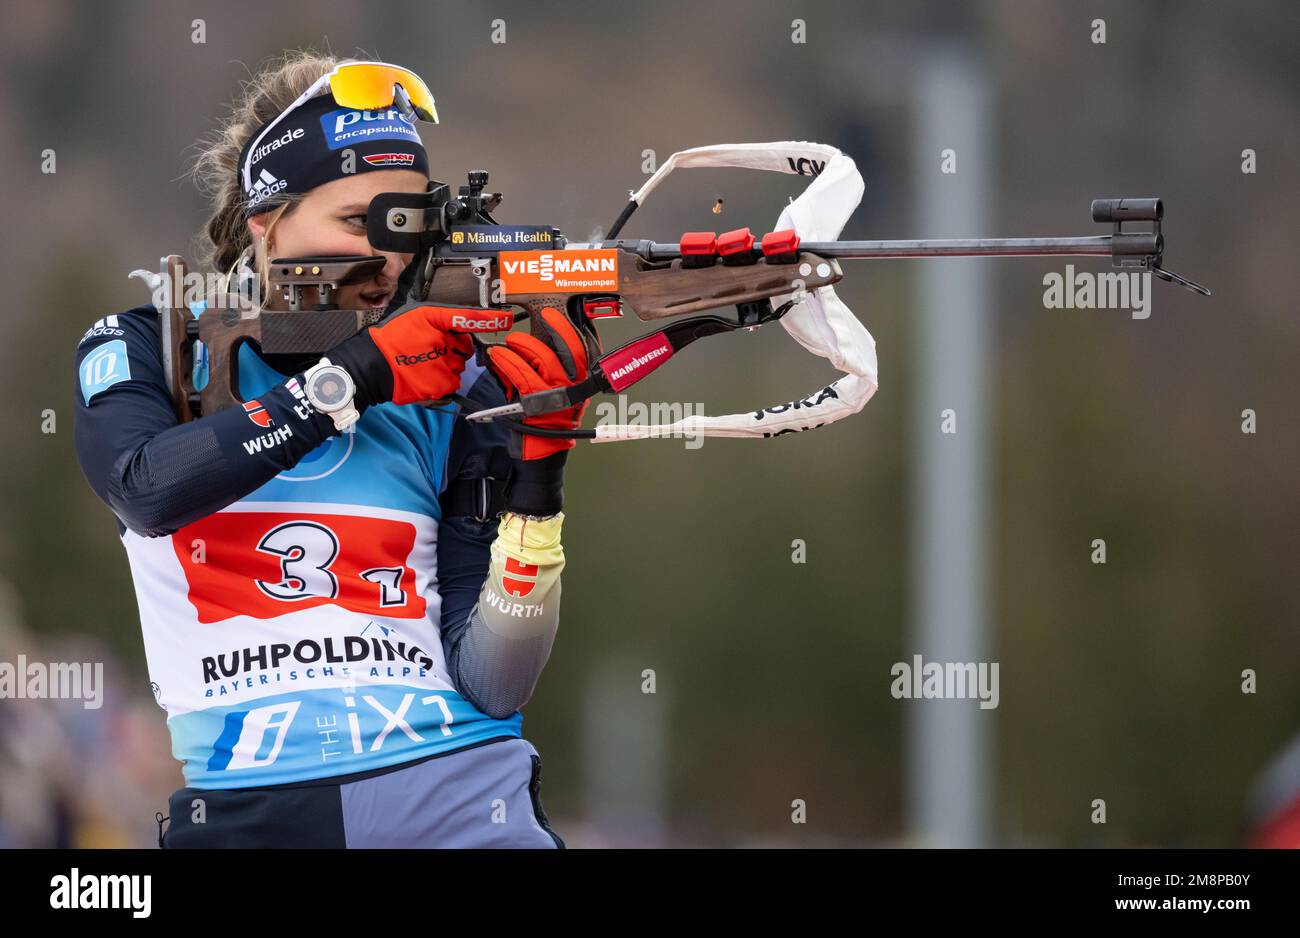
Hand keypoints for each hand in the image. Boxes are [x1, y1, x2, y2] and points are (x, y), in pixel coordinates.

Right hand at [329, 304, 510, 409]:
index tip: (507, 318)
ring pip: (459, 366)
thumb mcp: (414, 315)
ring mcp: (440, 363)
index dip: (490, 319)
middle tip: (430, 348)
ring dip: (447, 365)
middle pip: (465, 346)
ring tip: (422, 362)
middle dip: (453, 347)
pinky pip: (452, 383)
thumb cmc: (390, 339)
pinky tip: (424, 375)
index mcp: (433, 317)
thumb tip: (464, 323)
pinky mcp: (439, 384)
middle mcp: (440, 339)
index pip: (469, 317)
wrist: (369, 365)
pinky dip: (442, 381)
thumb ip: (441, 318)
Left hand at [484, 306, 600, 460]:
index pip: (580, 348)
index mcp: (580, 381)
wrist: (542, 448)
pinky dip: (507, 361)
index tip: (552, 314)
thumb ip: (548, 369)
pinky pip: (522, 373)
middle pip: (565, 349)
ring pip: (542, 357)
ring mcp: (557, 393)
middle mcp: (573, 386)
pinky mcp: (538, 401)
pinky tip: (497, 356)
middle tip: (524, 330)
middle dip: (545, 331)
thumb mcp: (554, 391)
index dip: (566, 329)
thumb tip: (531, 343)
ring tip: (508, 344)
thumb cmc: (546, 419)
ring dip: (521, 344)